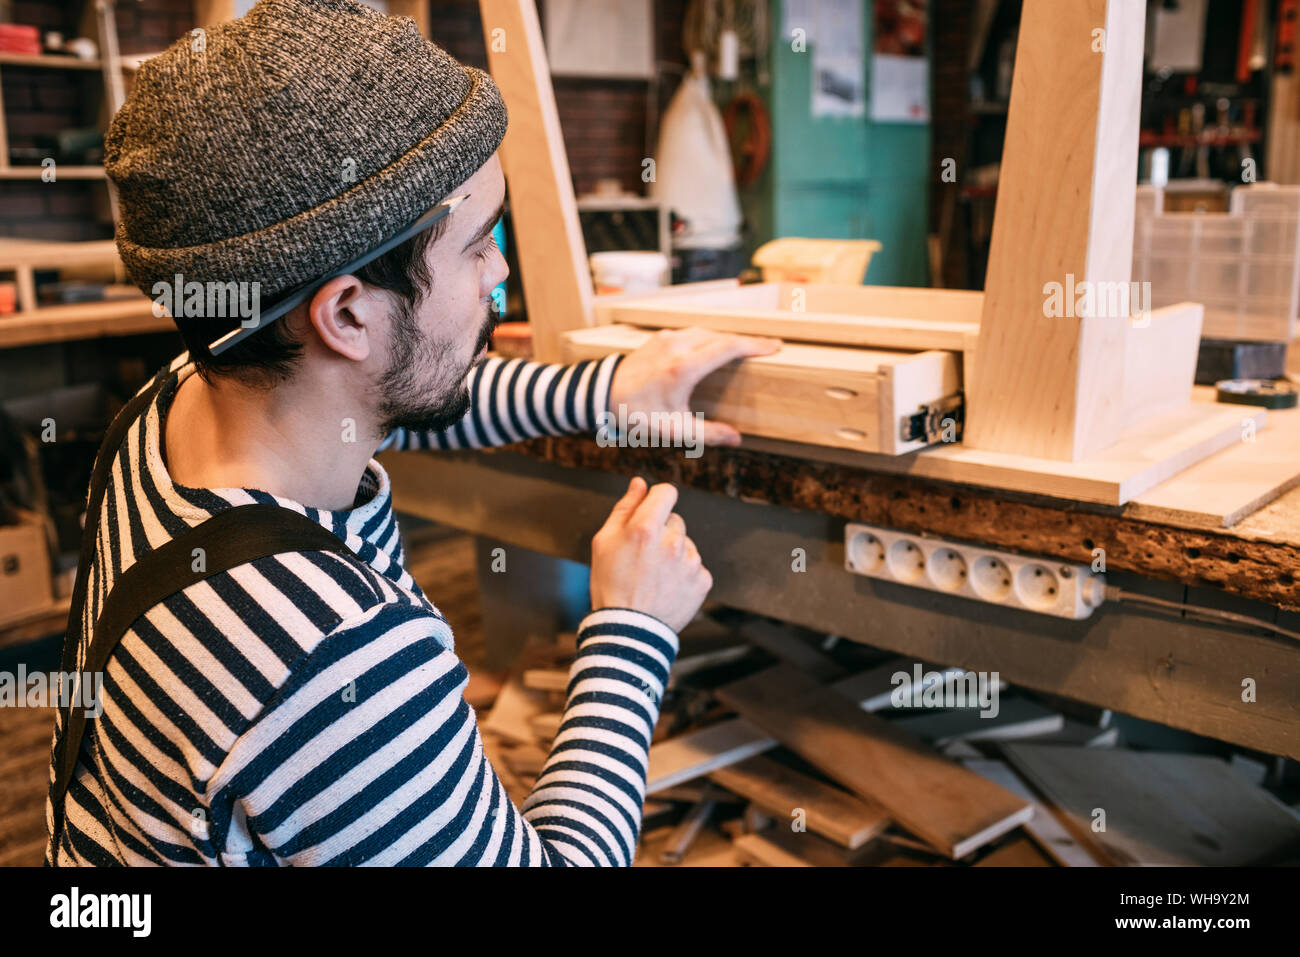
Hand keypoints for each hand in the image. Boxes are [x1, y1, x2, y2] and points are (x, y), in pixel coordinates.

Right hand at [590, 476, 711, 632]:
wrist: (629, 631)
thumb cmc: (610, 584)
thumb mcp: (604, 542)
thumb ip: (625, 508)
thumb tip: (639, 483)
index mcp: (646, 527)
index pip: (666, 492)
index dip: (657, 500)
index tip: (651, 511)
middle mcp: (673, 541)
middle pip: (675, 520)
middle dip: (662, 531)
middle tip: (644, 557)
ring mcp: (690, 561)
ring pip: (686, 543)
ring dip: (674, 554)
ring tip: (654, 576)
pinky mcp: (702, 580)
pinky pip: (695, 566)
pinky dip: (684, 574)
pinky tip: (667, 587)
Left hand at [607, 328, 781, 446]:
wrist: (600, 395)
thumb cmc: (636, 414)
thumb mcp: (673, 429)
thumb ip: (708, 433)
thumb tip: (737, 438)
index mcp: (684, 367)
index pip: (729, 347)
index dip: (755, 345)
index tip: (775, 347)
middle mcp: (677, 346)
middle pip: (722, 336)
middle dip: (747, 341)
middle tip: (769, 347)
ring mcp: (667, 338)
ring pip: (707, 331)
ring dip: (728, 338)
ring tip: (746, 347)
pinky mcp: (659, 337)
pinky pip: (692, 332)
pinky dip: (710, 337)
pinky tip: (716, 345)